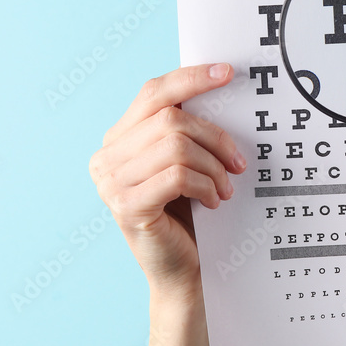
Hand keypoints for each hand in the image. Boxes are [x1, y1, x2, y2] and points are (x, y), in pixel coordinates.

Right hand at [88, 63, 245, 298]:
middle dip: (215, 137)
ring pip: (176, 146)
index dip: (190, 78)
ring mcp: (111, 183)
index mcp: (118, 139)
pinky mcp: (126, 207)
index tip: (226, 72)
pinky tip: (213, 201)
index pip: (153, 92)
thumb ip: (186, 131)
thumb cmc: (187, 216)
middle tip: (239, 163)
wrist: (184, 273)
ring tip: (226, 187)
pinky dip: (205, 185)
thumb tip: (220, 86)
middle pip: (170, 119)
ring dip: (213, 166)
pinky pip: (177, 176)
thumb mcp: (184, 164)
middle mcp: (106, 158)